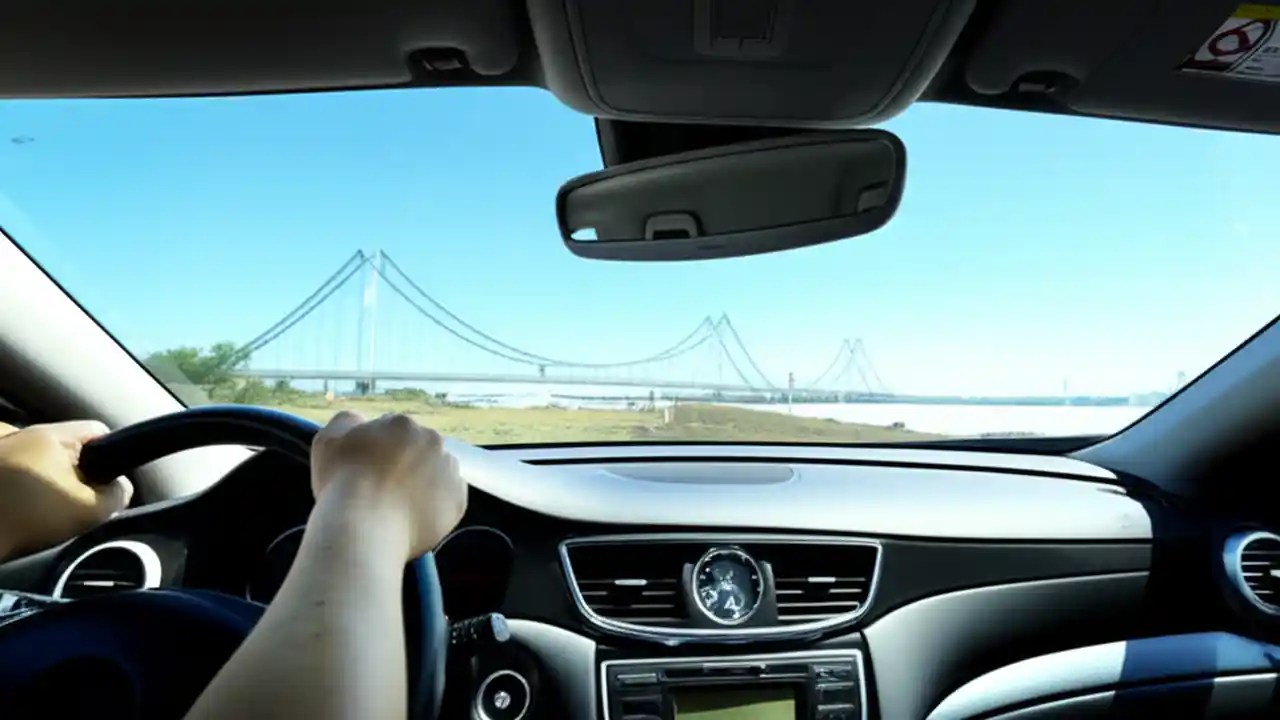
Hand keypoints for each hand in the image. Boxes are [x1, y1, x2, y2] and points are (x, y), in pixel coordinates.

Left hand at [0, 421, 132, 559]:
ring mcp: (0, 450)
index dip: (113, 457)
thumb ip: (117, 495)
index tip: (108, 485)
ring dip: (46, 481)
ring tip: (44, 511)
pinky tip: (19, 511)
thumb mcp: (88, 512)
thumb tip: (121, 488)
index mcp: (51, 434)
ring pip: (40, 462)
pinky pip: (16, 474)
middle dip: (78, 474)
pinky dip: (21, 489)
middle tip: (77, 504)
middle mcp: (21, 433)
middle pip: (69, 450)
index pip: (100, 432)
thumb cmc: (26, 518)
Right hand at [310, 411, 466, 559]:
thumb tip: (361, 422)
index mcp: (403, 424)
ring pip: (436, 474)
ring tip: (398, 507)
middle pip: (419, 450)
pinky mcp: (458, 501)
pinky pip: (448, 501)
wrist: (364, 526)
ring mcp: (449, 471)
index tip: (369, 471)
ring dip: (423, 484)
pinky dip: (435, 507)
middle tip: (384, 490)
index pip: (394, 433)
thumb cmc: (342, 482)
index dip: (380, 453)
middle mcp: (433, 441)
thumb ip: (348, 422)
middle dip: (405, 465)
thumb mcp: (328, 438)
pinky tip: (413, 517)